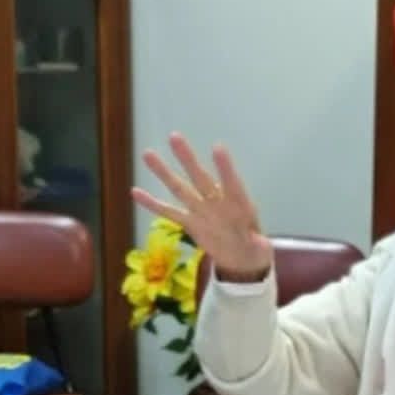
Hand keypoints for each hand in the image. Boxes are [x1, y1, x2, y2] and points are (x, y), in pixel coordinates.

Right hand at [130, 133, 271, 281]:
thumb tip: (258, 243)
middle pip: (201, 178)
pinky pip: (169, 212)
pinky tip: (135, 192)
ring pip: (180, 188)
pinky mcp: (189, 223)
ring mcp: (200, 211)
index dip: (225, 168)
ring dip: (164, 172)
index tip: (217, 148)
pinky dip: (152, 204)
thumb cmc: (254, 248)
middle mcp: (216, 203)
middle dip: (188, 159)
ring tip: (148, 153)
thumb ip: (256, 244)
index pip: (232, 184)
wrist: (241, 258)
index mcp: (238, 205)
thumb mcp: (259, 248)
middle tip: (174, 136)